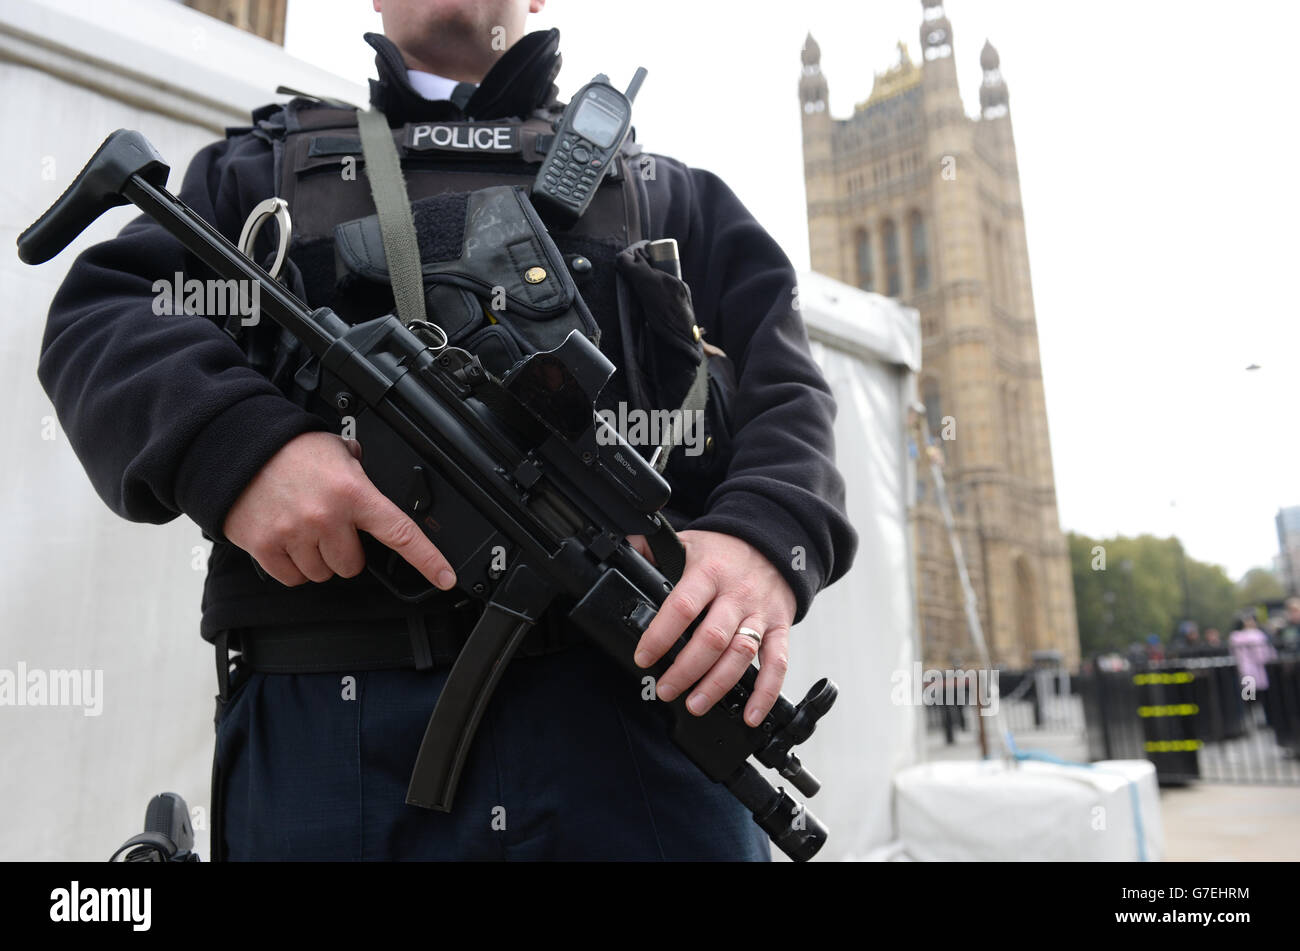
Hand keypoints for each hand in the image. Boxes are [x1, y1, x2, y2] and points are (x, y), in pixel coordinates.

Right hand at [222, 430, 456, 589]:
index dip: (428, 560)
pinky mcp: (266, 547)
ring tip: (303, 529)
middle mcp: (327, 517)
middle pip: (352, 565)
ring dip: (316, 559)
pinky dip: (291, 566)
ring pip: (322, 574)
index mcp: (353, 493)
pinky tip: (286, 540)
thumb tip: (371, 476)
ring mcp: (296, 534)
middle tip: (329, 527)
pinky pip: (292, 578)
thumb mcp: (337, 450)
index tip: (446, 578)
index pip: (400, 532)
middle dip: (344, 551)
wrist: (236, 447)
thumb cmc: (288, 449)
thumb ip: (360, 470)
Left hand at [632, 529, 794, 726]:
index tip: (643, 657)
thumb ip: (651, 548)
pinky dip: (766, 693)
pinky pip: (778, 664)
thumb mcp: (687, 542)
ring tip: (694, 705)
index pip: (683, 606)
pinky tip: (750, 715)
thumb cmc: (724, 551)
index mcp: (709, 572)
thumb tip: (618, 546)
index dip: (661, 635)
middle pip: (712, 638)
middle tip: (665, 689)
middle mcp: (736, 594)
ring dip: (717, 685)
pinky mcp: (780, 629)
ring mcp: (760, 613)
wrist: (774, 544)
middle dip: (686, 670)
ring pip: (741, 654)